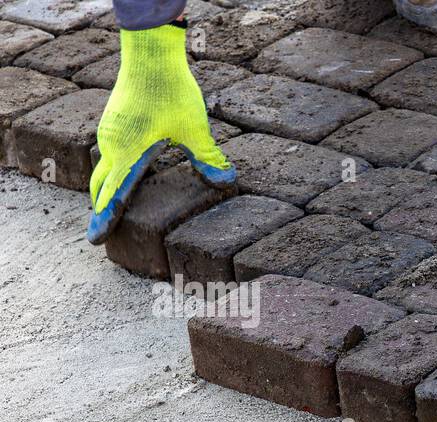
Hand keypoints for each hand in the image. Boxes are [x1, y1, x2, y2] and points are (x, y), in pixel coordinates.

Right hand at [87, 23, 234, 243]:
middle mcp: (112, 144)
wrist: (149, 54)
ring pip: (104, 167)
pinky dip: (112, 168)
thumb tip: (227, 182)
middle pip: (100, 185)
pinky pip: (109, 152)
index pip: (113, 195)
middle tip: (102, 231)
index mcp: (128, 154)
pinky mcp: (113, 120)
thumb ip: (208, 158)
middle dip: (102, 208)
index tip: (96, 239)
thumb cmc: (170, 90)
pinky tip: (124, 172)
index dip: (106, 219)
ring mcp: (109, 131)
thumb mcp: (195, 130)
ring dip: (106, 187)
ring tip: (111, 206)